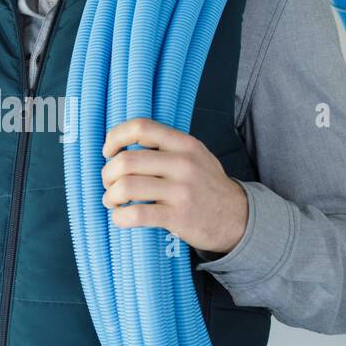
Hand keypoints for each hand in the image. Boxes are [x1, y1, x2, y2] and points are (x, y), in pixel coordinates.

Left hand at [101, 117, 248, 255]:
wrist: (237, 217)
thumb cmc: (206, 185)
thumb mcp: (195, 155)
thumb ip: (165, 146)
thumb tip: (121, 147)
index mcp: (184, 143)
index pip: (141, 127)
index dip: (115, 137)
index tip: (108, 152)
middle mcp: (183, 163)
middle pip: (126, 160)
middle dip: (107, 174)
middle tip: (109, 184)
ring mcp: (181, 190)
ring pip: (126, 187)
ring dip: (110, 196)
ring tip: (112, 202)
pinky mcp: (178, 216)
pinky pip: (136, 214)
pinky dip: (120, 217)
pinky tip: (121, 218)